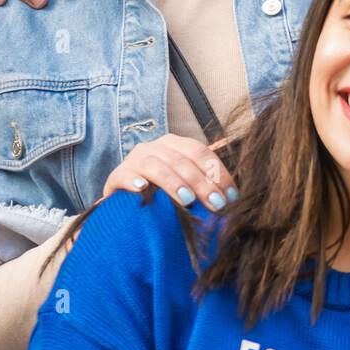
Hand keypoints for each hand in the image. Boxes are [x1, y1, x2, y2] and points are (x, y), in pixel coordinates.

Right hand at [101, 134, 237, 211]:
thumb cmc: (162, 196)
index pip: (200, 152)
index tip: (231, 196)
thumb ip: (204, 186)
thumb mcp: (185, 187)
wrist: (124, 205)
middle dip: (202, 182)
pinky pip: (124, 175)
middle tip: (216, 204)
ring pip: (155, 164)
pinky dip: (133, 181)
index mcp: (175, 145)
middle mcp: (154, 147)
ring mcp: (134, 160)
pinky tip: (143, 190)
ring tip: (187, 200)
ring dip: (173, 181)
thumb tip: (233, 199)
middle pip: (181, 159)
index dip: (217, 172)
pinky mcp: (116, 176)